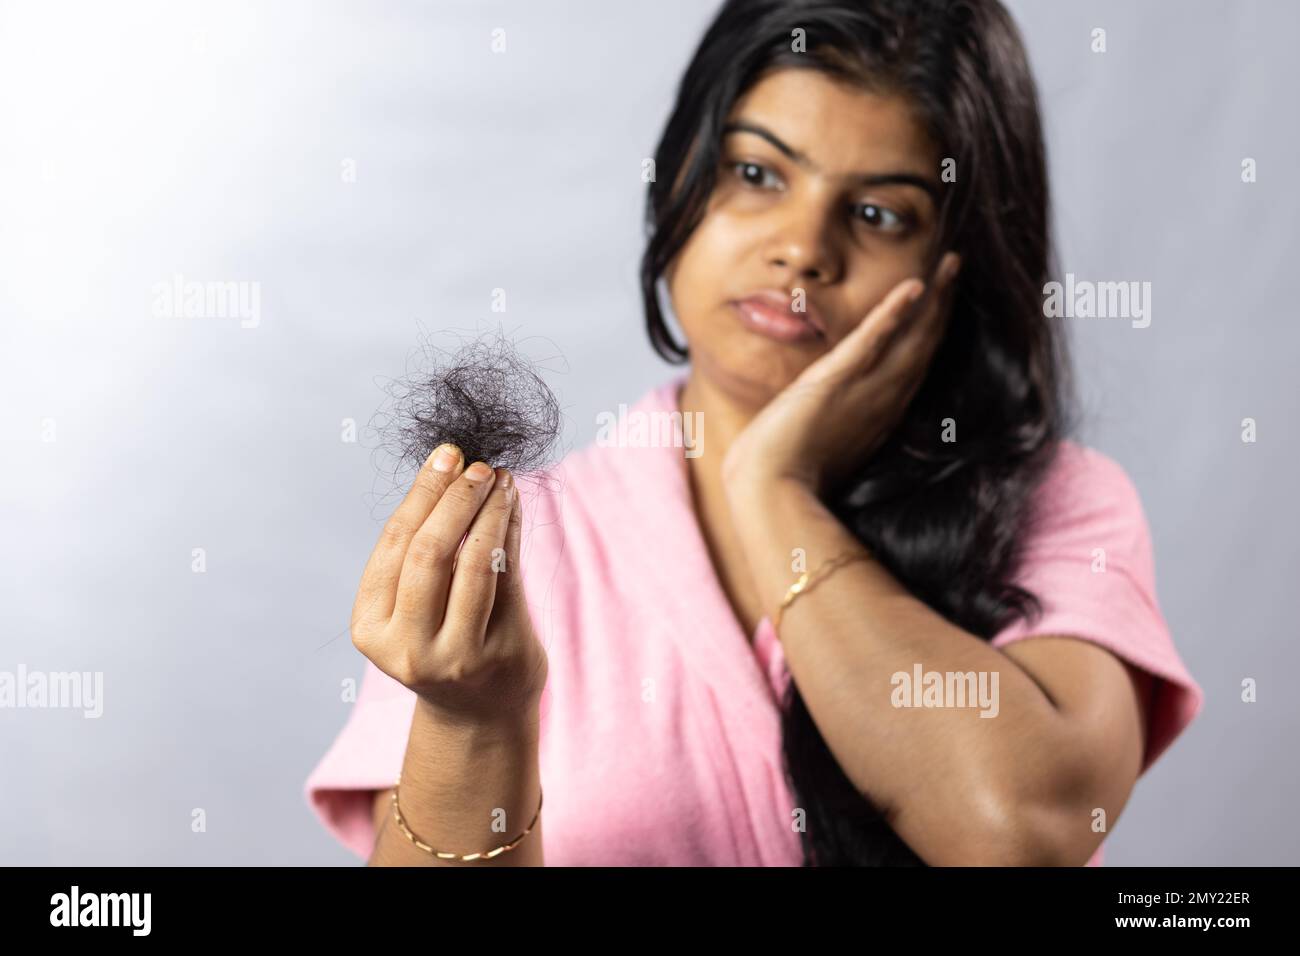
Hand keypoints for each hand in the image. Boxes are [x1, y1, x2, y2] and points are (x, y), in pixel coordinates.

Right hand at [350, 444, 547, 726]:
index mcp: (371, 627)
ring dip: (489, 511)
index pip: (394, 544)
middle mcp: (407, 646)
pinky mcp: (500, 654)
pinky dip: (510, 532)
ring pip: (475, 563)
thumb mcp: (412, 605)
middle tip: (477, 464)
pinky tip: (512, 504)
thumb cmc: (441, 640)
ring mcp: (456, 655)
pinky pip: (508, 578)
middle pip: (430, 552)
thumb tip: (451, 469)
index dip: (422, 493)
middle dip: (455, 499)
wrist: (478, 712)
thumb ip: (423, 548)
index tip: (446, 454)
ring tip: (500, 479)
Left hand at [722, 251, 961, 498]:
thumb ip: (837, 422)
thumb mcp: (821, 441)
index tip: (942, 300)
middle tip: (956, 266)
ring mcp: (863, 392)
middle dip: (943, 303)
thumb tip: (835, 413)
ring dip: (933, 297)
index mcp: (879, 415)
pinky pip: (871, 341)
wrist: (769, 493)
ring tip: (950, 262)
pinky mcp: (834, 382)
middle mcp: (882, 402)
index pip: (914, 363)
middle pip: (924, 343)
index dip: (931, 329)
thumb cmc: (785, 475)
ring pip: (911, 337)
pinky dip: (893, 313)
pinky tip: (913, 286)